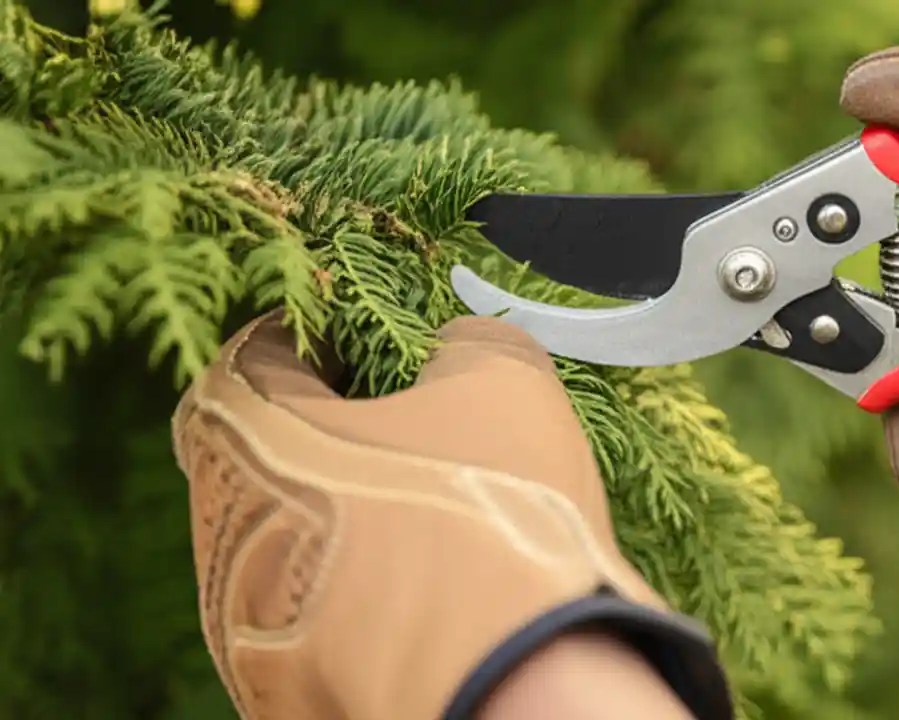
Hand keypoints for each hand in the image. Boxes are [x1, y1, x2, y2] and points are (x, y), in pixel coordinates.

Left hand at [171, 311, 729, 718]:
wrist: (517, 688)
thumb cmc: (494, 512)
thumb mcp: (504, 381)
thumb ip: (466, 339)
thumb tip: (453, 348)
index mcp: (243, 435)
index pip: (259, 352)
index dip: (325, 334)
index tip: (378, 341)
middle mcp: (218, 534)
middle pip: (266, 451)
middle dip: (335, 430)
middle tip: (418, 427)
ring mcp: (242, 627)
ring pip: (287, 539)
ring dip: (346, 514)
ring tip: (434, 516)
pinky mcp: (282, 695)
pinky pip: (314, 616)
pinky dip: (359, 593)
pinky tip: (432, 593)